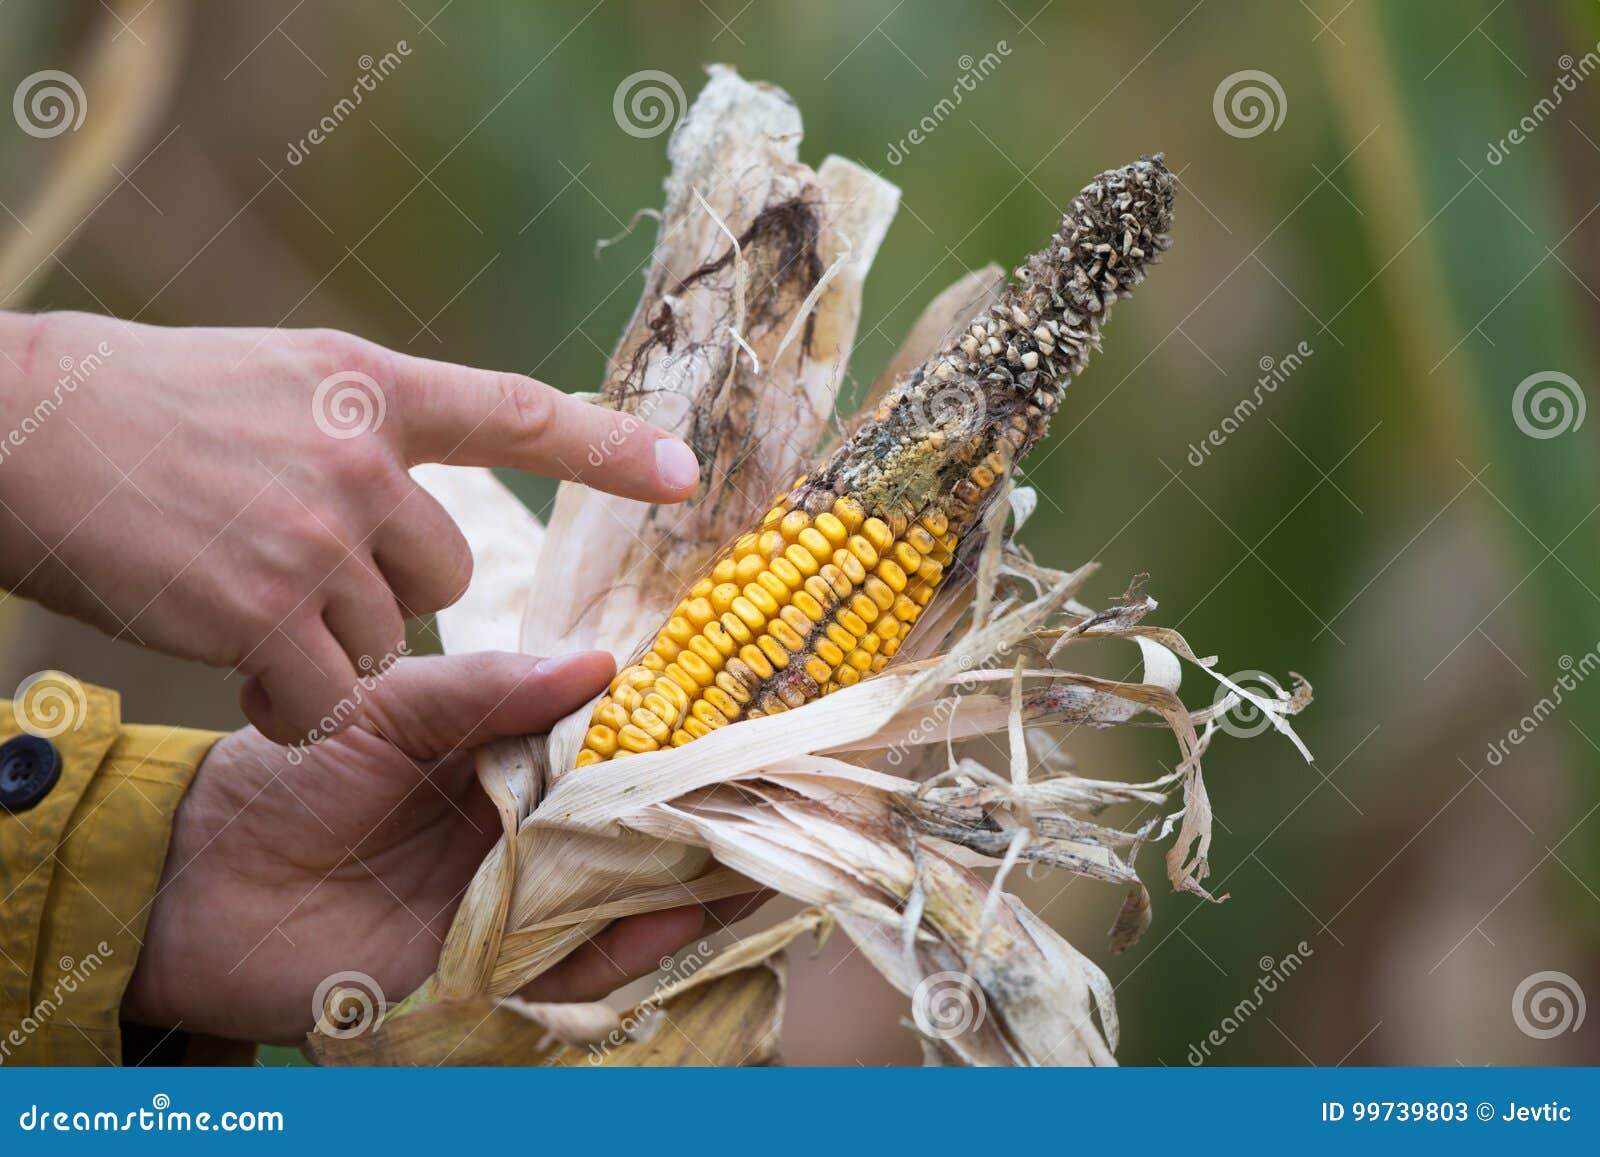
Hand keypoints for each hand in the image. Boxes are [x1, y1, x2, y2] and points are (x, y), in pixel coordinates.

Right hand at [0, 310, 700, 741]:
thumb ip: (361, 433)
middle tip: (292, 570)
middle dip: (385, 594)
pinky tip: (229, 662)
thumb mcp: (273, 380)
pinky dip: (289, 700)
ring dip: (326, 645)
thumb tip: (420, 515)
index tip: (683, 474)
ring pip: (386, 639)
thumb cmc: (137, 407)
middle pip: (443, 574)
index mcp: (368, 382)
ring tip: (236, 599)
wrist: (15, 430)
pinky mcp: (268, 613)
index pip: (515, 411)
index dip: (606, 445)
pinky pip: (327, 694)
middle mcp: (359, 454)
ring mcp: (316, 534)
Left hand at [123, 650, 760, 1045]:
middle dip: (706, 818)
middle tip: (777, 797)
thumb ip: (485, 690)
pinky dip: (625, 950)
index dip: (679, 739)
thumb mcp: (387, 708)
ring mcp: (520, 903)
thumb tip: (601, 663)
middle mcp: (533, 832)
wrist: (204, 883)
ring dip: (689, 888)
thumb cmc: (293, 776)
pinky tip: (669, 920)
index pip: (618, 749)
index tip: (746, 716)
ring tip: (750, 862)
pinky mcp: (495, 971)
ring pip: (624, 898)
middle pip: (639, 828)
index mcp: (515, 760)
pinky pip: (575, 967)